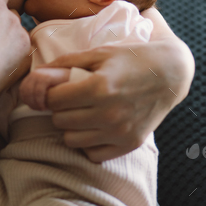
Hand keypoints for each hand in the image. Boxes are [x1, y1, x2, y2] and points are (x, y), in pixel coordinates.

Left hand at [19, 67, 70, 110]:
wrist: (79, 77)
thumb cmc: (67, 85)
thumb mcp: (51, 88)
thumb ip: (40, 91)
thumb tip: (29, 102)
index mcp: (35, 73)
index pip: (23, 89)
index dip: (27, 101)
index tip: (37, 107)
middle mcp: (36, 71)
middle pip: (24, 91)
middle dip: (30, 103)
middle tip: (41, 109)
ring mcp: (41, 73)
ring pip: (29, 92)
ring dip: (35, 104)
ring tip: (44, 108)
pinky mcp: (47, 76)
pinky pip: (38, 92)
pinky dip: (40, 101)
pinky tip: (47, 106)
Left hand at [45, 37, 194, 162]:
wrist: (169, 73)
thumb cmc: (131, 58)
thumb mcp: (99, 52)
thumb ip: (66, 63)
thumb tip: (36, 76)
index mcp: (98, 87)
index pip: (54, 100)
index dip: (51, 93)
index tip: (58, 88)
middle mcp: (108, 113)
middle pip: (60, 121)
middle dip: (60, 108)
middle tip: (72, 98)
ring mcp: (119, 131)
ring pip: (71, 140)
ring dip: (72, 126)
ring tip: (83, 111)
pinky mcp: (128, 144)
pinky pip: (92, 153)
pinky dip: (89, 141)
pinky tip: (96, 125)